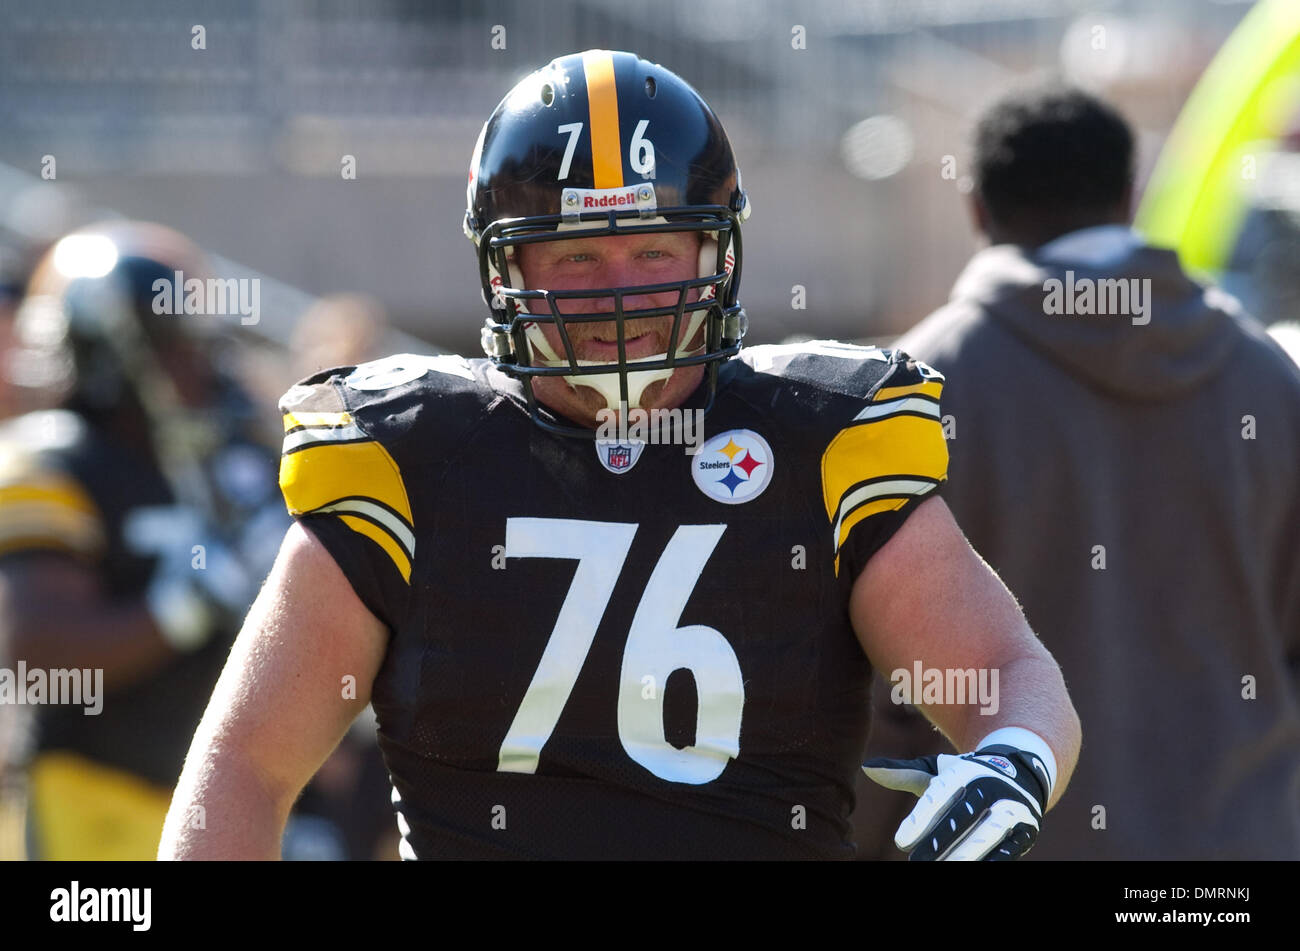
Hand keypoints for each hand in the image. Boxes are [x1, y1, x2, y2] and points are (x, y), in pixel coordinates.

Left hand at [862, 745, 1049, 859]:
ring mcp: (1012, 808)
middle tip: (917, 861)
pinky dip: (990, 861)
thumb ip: (903, 773)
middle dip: (942, 840)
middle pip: (965, 815)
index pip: (940, 795)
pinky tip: (969, 869)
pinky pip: (1008, 850)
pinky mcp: (1026, 830)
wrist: (1020, 774)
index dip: (920, 819)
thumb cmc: (966, 776)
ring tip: (942, 867)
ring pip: (990, 832)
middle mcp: (991, 786)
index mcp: (965, 771)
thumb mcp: (936, 772)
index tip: (900, 841)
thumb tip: (867, 768)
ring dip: (967, 853)